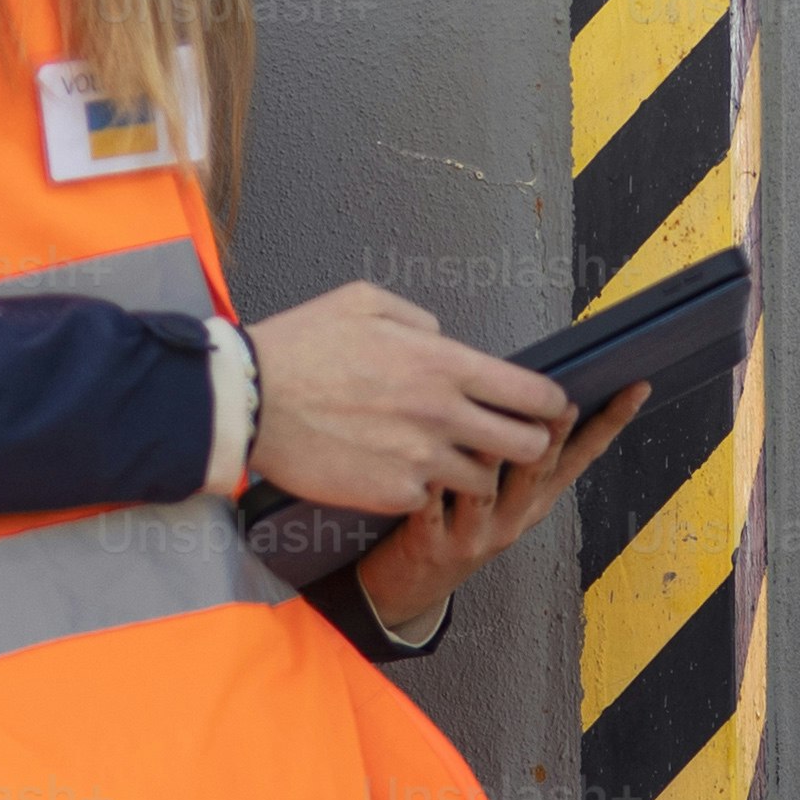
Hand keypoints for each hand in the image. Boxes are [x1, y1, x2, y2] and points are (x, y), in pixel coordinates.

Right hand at [244, 283, 570, 517]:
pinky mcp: (394, 495)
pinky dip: (423, 489)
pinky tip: (398, 471)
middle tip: (514, 441)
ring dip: (474, 472)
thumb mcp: (363, 301)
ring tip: (447, 458)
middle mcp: (441, 415)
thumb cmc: (300, 346)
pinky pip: (430, 498)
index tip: (550, 406)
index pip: (531, 393)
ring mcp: (421, 461)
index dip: (550, 403)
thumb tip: (444, 339)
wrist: (249, 401)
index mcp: (442, 364)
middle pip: (526, 446)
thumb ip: (418, 321)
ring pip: (482, 481)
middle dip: (529, 445)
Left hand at [341, 383, 648, 619]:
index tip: (636, 389)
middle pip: (539, 471)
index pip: (583, 456)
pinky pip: (431, 510)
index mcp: (536, 500)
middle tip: (564, 404)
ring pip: (486, 490)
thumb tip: (526, 388)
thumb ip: (514, 453)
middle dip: (554, 436)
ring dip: (491, 459)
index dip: (611, 423)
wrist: (416, 586)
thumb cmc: (458, 526)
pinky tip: (428, 463)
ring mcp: (476, 534)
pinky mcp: (434, 545)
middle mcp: (514, 518)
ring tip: (492, 429)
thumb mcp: (501, 495)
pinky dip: (429, 486)